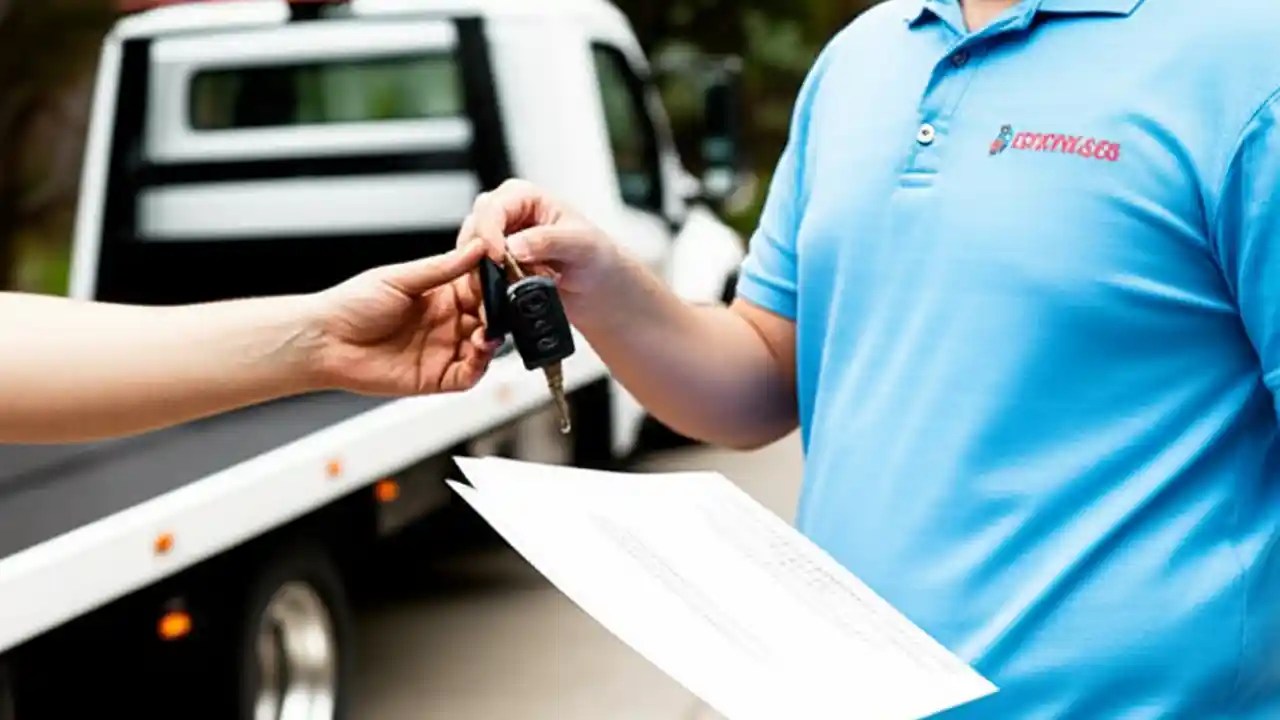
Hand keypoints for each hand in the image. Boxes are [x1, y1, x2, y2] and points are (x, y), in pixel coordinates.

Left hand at [308, 240, 500, 395]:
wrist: (324, 340)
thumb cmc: (352, 304)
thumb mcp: (400, 278)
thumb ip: (443, 268)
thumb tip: (476, 248)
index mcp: (440, 294)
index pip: (480, 289)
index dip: (494, 286)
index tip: (503, 280)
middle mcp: (446, 322)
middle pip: (488, 319)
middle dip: (498, 316)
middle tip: (500, 312)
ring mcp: (443, 350)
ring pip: (483, 348)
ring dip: (492, 341)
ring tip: (487, 334)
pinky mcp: (436, 377)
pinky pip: (468, 375)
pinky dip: (479, 367)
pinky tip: (477, 353)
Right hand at [460, 179, 626, 326]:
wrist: (598, 284)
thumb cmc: (595, 255)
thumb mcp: (580, 244)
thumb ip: (546, 241)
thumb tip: (514, 246)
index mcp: (524, 196)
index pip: (492, 208)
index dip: (489, 232)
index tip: (497, 257)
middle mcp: (505, 214)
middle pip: (473, 229)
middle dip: (482, 255)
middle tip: (502, 277)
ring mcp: (497, 241)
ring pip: (470, 255)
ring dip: (485, 274)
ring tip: (515, 286)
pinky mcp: (495, 266)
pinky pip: (477, 275)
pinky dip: (487, 287)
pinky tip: (506, 295)